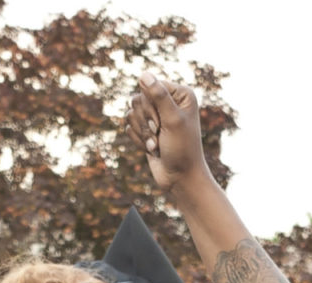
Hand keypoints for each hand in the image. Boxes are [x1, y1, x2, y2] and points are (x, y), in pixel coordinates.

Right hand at [125, 73, 209, 193]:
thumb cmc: (182, 149)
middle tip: (158, 134)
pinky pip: (129, 126)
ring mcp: (156, 116)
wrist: (179, 178)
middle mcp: (168, 102)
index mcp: (180, 94)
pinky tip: (151, 149)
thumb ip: (159, 96)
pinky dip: (138, 139)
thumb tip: (143, 74)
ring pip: (131, 113)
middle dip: (145, 121)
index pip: (150, 86)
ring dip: (141, 133)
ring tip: (155, 145)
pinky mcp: (146, 129)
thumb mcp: (173, 120)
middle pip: (138, 99)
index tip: (160, 123)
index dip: (150, 106)